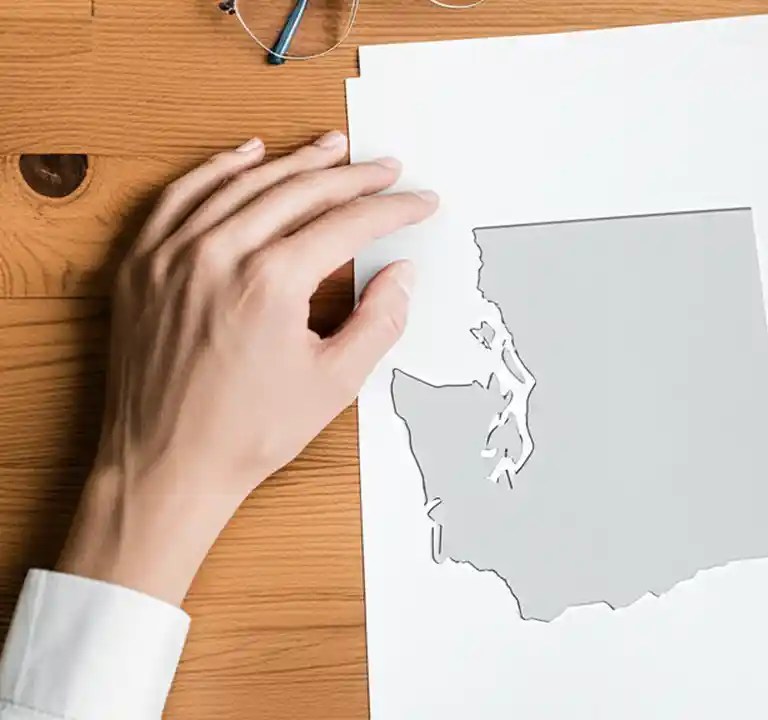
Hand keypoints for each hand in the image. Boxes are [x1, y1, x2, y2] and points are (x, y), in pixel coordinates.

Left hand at [57, 132, 437, 604]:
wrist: (165, 465)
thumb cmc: (245, 433)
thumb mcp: (334, 383)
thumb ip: (379, 321)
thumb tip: (401, 274)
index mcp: (271, 282)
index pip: (348, 223)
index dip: (393, 209)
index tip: (419, 203)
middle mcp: (219, 254)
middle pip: (299, 190)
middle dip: (352, 176)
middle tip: (385, 168)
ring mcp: (174, 254)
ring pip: (243, 183)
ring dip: (293, 161)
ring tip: (330, 149)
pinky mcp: (143, 263)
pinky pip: (182, 196)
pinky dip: (218, 169)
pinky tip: (247, 156)